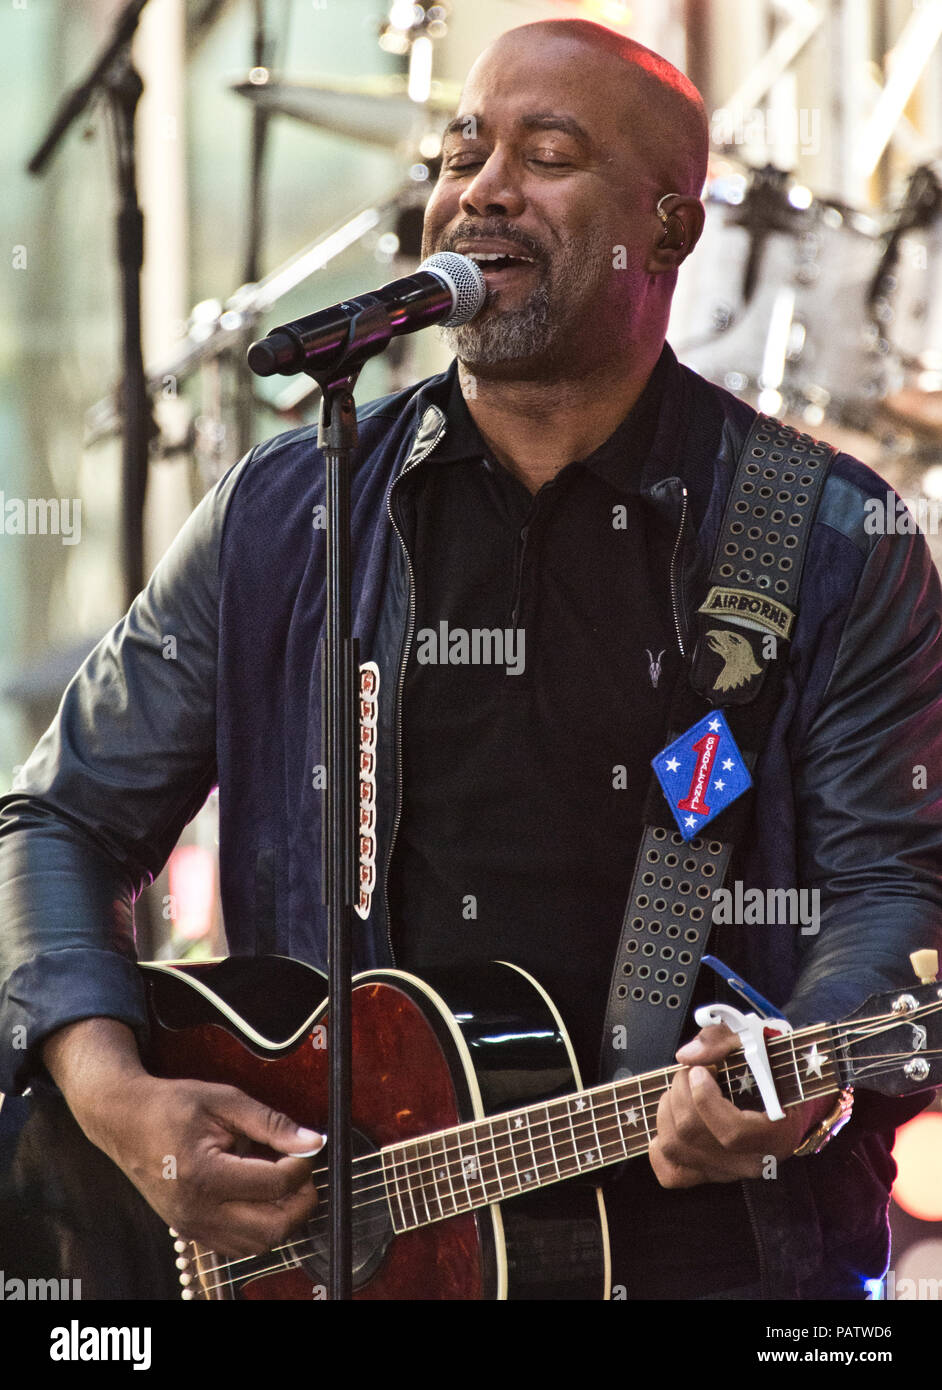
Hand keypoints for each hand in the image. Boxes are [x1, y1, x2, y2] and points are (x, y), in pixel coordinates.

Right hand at [98, 1074, 323, 1257]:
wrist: (123, 1120)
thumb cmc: (170, 1106)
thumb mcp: (224, 1100)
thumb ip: (271, 1123)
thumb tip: (312, 1142)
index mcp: (205, 1175)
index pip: (274, 1186)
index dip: (301, 1167)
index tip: (306, 1149)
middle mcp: (197, 1210)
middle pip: (271, 1228)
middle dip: (299, 1202)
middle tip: (303, 1173)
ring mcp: (191, 1226)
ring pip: (257, 1244)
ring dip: (281, 1218)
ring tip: (282, 1183)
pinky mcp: (189, 1231)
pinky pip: (236, 1245)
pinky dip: (258, 1227)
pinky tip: (259, 1197)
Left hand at [648, 1022, 834, 1187]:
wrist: (781, 1098)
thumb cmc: (768, 1068)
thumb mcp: (754, 1041)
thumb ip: (721, 1041)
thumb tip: (686, 1057)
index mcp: (775, 1135)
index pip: (730, 1132)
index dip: (704, 1099)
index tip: (701, 1071)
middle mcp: (751, 1162)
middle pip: (692, 1135)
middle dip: (680, 1092)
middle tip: (691, 1072)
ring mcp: (727, 1173)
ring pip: (675, 1148)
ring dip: (667, 1109)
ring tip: (682, 1090)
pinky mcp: (708, 1175)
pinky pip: (670, 1174)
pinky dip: (659, 1147)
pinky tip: (671, 1120)